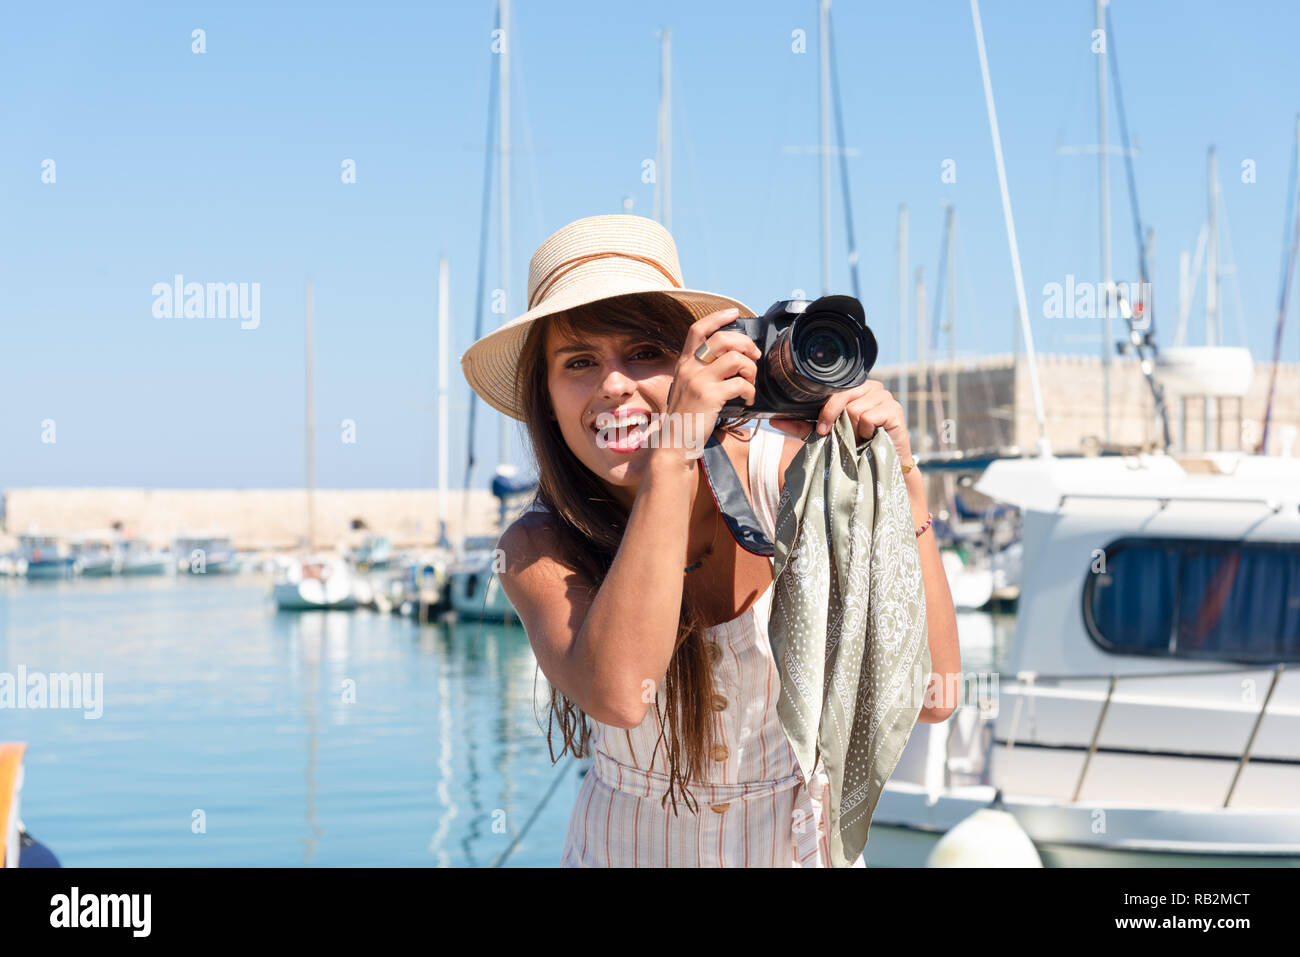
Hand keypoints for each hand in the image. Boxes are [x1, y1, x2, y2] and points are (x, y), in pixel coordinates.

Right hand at [659, 308, 761, 457]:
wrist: (674, 442)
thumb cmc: (685, 417)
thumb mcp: (684, 387)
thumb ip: (699, 371)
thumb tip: (727, 359)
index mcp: (684, 363)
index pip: (698, 329)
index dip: (717, 317)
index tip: (734, 313)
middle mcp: (689, 368)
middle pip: (722, 339)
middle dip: (745, 343)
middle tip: (754, 355)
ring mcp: (699, 381)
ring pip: (735, 358)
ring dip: (750, 369)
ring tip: (750, 381)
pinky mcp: (710, 396)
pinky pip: (740, 384)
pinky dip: (750, 391)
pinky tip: (748, 399)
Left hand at [768, 379, 912, 464]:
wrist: (882, 469)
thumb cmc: (854, 447)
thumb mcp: (825, 435)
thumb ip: (801, 426)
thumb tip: (774, 420)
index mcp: (854, 388)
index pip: (834, 388)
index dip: (825, 409)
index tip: (820, 429)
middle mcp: (871, 387)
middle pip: (843, 395)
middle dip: (833, 417)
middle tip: (830, 434)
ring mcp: (885, 397)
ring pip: (854, 408)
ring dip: (853, 429)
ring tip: (859, 438)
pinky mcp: (895, 410)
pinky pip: (868, 417)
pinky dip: (865, 432)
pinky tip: (871, 438)